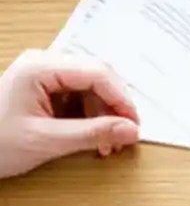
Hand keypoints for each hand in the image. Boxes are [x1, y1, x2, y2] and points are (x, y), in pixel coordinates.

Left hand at [0, 50, 141, 178]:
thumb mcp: (45, 141)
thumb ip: (92, 134)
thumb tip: (131, 131)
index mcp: (40, 67)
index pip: (97, 72)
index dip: (121, 98)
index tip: (134, 124)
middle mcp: (44, 62)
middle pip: (97, 76)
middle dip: (113, 107)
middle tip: (123, 135)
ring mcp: (43, 72)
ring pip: (91, 86)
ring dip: (103, 113)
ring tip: (106, 143)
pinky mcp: (43, 86)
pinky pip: (78, 94)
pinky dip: (89, 115)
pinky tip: (91, 136)